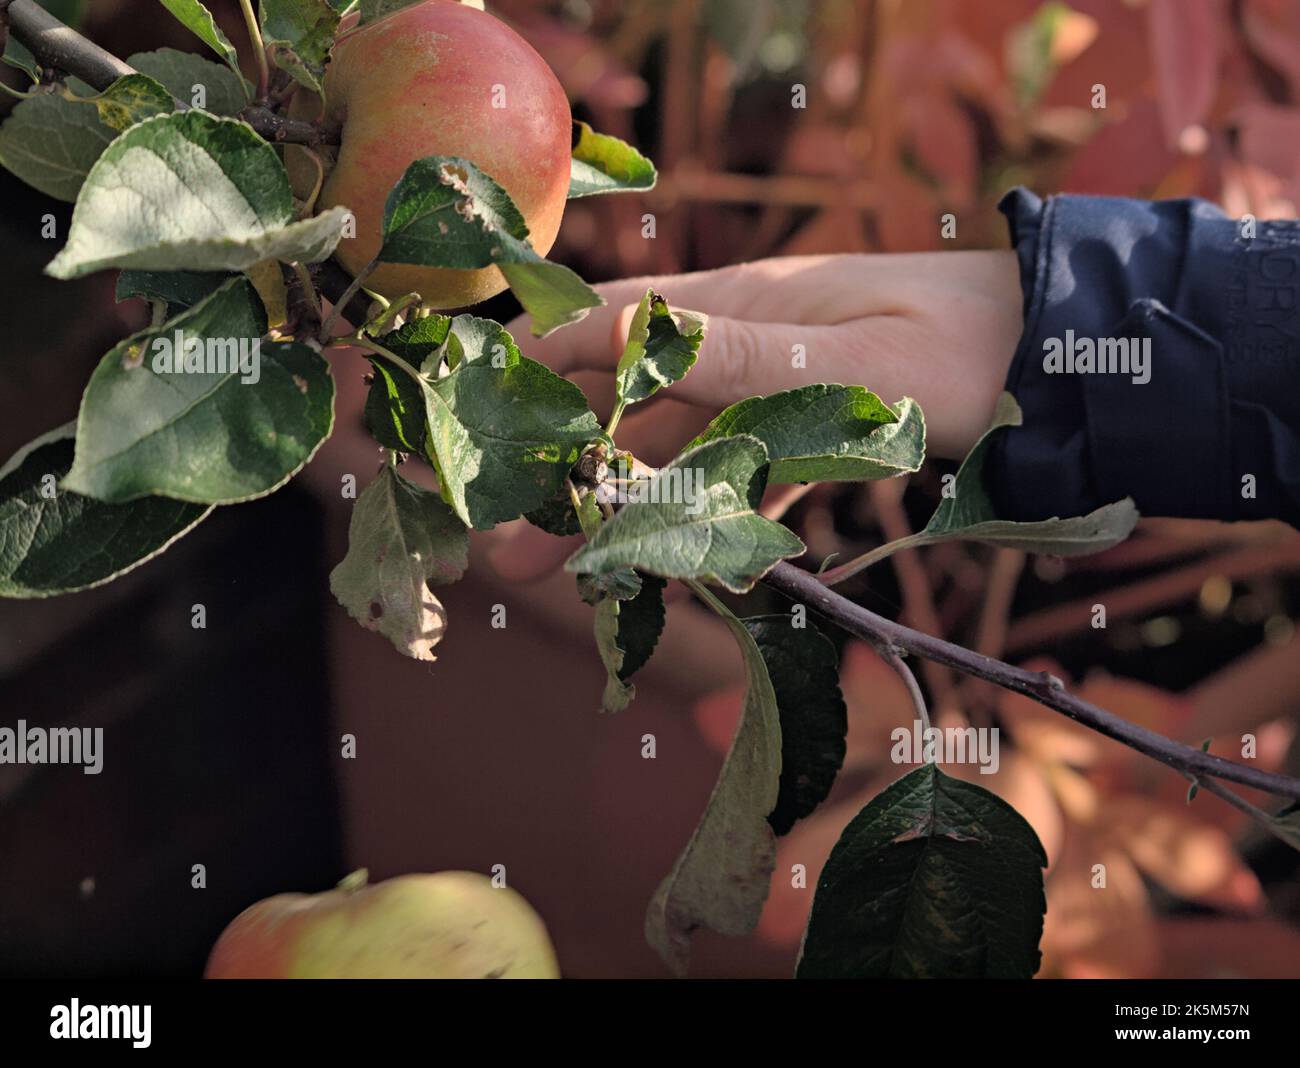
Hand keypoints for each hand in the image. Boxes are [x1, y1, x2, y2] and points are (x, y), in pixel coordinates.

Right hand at [488, 249, 1024, 580]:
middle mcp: (743, 345)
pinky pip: (736, 477)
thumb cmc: (964, 346)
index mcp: (743, 307)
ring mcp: (772, 391)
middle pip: (629, 407)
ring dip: (621, 509)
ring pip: (675, 452)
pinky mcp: (805, 433)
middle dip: (566, 472)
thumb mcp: (853, 360)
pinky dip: (701, 521)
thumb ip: (746, 361)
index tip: (480, 420)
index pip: (615, 325)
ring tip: (567, 571)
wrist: (1053, 358)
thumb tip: (632, 346)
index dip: (540, 367)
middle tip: (506, 543)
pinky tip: (671, 567)